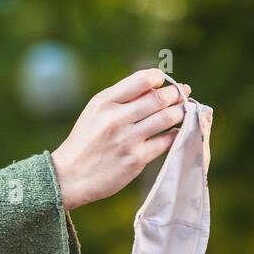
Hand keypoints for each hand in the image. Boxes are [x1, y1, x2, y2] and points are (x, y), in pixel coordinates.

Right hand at [50, 68, 189, 210]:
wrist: (70, 176)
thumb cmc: (86, 140)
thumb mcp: (95, 112)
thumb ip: (120, 98)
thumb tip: (154, 87)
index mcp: (104, 102)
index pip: (141, 79)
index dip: (158, 77)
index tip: (163, 81)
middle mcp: (116, 118)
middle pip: (159, 98)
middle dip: (176, 93)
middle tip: (183, 93)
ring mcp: (128, 139)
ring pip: (167, 118)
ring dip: (180, 111)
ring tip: (183, 110)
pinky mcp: (136, 159)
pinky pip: (167, 141)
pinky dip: (176, 134)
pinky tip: (176, 132)